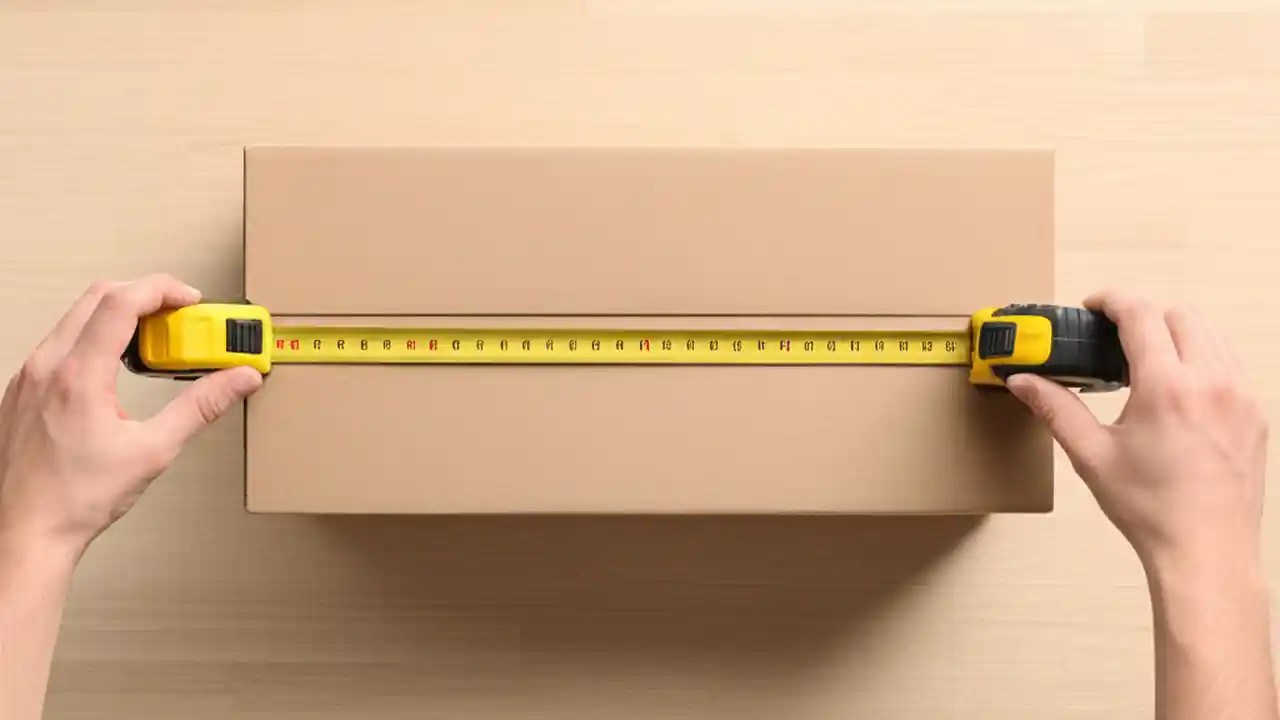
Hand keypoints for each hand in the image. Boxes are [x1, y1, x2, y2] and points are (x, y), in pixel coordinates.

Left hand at [0, 275, 262, 555]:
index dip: (162, 290)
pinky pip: (59, 343)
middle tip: (178, 315)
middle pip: (97, 298)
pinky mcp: (20, 390)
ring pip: (75, 318)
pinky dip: (94, 339)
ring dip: (118, 317)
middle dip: (144, 296)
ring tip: (152, 345)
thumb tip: (238, 380)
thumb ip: (201, 407)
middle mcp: (45, 368)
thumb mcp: (153, 451)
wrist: (25, 533)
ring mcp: (27, 377)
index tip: (189, 300)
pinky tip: (115, 372)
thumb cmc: (74, 500)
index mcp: (77, 377)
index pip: (121, 302)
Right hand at [1006, 292, 1267, 569]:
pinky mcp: (1256, 414)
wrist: (1205, 552)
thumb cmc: (1152, 510)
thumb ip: (1056, 408)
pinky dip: (1203, 361)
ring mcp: (1241, 397)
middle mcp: (1212, 383)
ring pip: (1211, 335)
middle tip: (1115, 338)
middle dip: (1145, 316)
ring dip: (1177, 335)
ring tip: (1146, 366)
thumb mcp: (1092, 455)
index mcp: (1167, 387)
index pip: (1141, 315)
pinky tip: (1177, 392)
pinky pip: (1230, 365)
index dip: (1112, 301)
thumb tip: (1024, 381)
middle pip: (1180, 314)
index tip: (1094, 306)